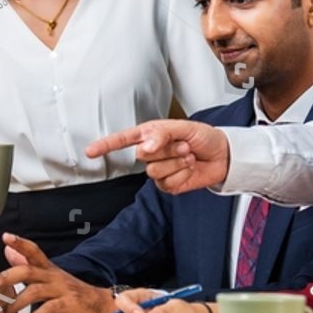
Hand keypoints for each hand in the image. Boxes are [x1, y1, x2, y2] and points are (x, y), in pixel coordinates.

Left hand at [0, 233, 115, 312]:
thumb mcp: (50, 277)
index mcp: (49, 269)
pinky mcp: (69, 305)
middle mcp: (54, 276)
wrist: (103, 306)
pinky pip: (47, 310)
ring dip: (16, 304)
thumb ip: (29, 265)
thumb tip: (9, 251)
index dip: (20, 243)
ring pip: (34, 291)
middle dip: (6, 277)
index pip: (34, 251)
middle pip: (27, 270)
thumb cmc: (73, 294)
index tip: (5, 236)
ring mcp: (62, 290)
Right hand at [85, 119, 229, 194]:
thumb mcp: (184, 127)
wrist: (223, 155)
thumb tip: (145, 146)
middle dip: (166, 150)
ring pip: (154, 172)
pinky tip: (189, 168)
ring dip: (176, 163)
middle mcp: (152, 153)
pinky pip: (167, 183)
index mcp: (151, 135)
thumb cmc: (204, 137)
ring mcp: (159, 170)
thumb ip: (161, 134)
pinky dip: (182, 174)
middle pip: (142, 156)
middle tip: (183, 145)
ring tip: (188, 156)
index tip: (90, 151)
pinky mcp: (169, 185)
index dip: (105, 145)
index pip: (122, 140)